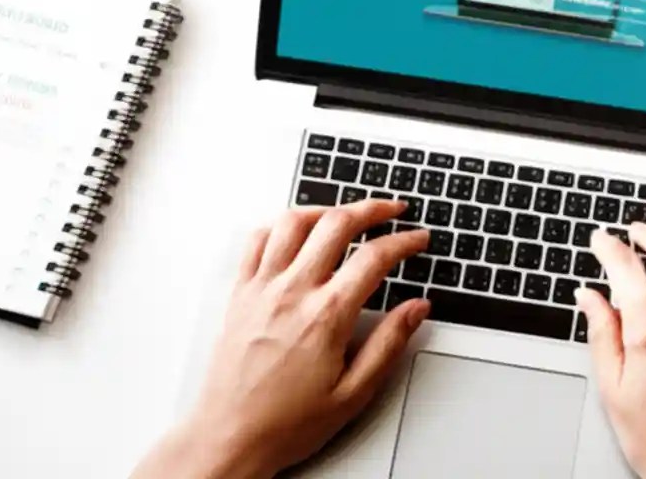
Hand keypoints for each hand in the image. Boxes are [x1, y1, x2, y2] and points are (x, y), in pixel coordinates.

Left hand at [133, 200, 429, 478]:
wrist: (229, 437)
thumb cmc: (286, 423)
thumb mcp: (354, 393)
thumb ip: (389, 344)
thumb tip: (416, 310)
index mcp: (326, 316)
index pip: (374, 258)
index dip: (404, 241)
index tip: (417, 239)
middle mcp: (292, 293)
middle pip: (336, 224)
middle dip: (371, 208)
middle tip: (391, 209)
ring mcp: (261, 289)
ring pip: (294, 221)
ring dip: (326, 208)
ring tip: (346, 213)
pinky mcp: (239, 294)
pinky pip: (257, 240)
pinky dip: (281, 225)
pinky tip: (296, 231)